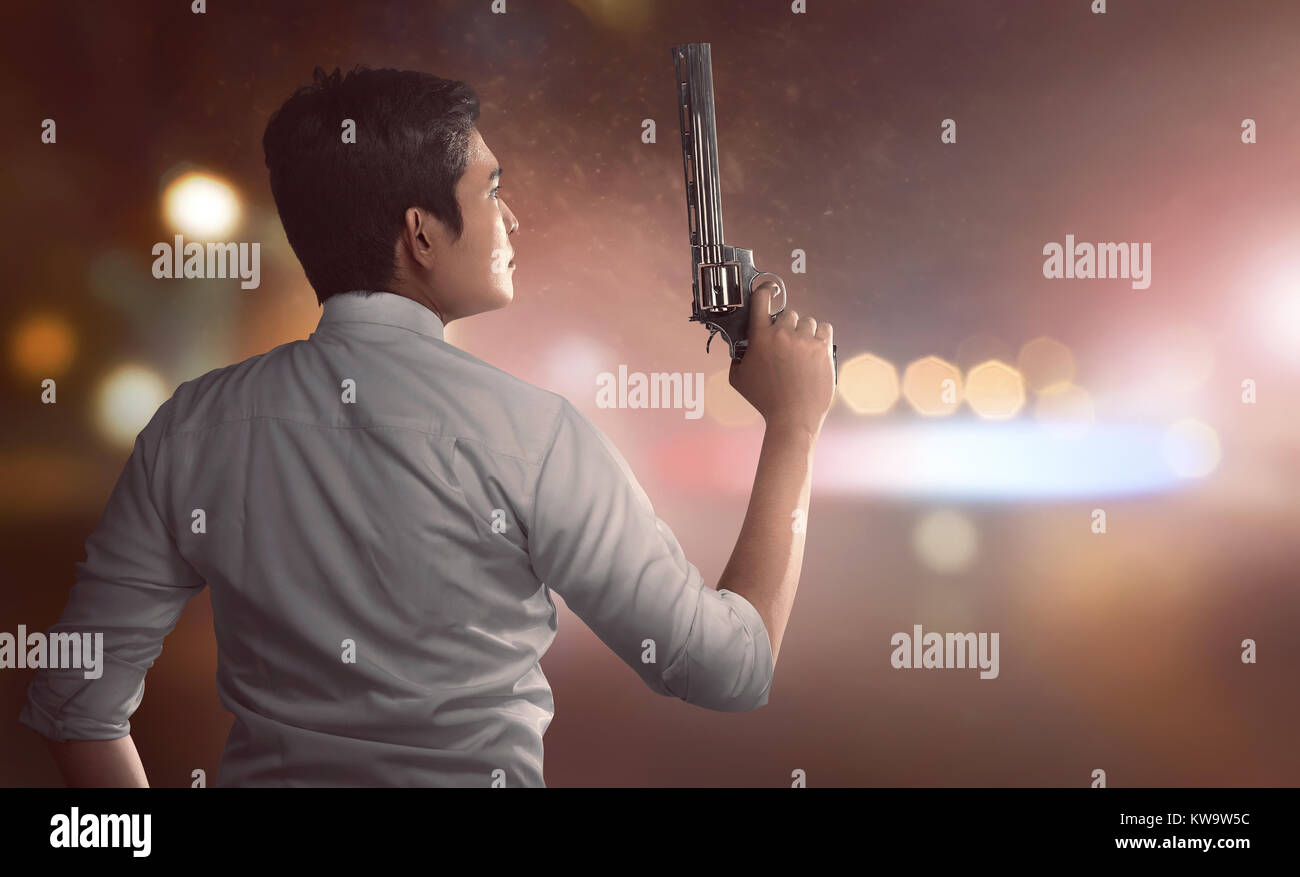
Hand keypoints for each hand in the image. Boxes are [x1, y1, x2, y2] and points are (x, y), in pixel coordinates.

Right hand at [728, 282, 834, 437]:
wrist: (793, 417)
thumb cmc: (765, 400)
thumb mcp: (738, 378)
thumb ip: (736, 357)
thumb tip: (739, 347)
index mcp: (760, 337)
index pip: (761, 300)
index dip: (765, 290)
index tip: (769, 288)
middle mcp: (783, 334)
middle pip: (788, 313)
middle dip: (787, 326)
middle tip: (786, 344)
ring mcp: (804, 340)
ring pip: (807, 321)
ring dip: (804, 331)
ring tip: (801, 351)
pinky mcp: (823, 348)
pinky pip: (824, 328)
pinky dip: (819, 335)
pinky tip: (814, 348)